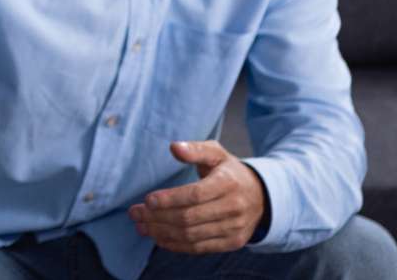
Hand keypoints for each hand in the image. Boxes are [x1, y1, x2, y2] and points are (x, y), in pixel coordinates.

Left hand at [128, 140, 266, 253]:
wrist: (261, 197)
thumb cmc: (229, 171)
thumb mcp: (216, 153)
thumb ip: (195, 150)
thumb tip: (174, 147)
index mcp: (228, 183)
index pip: (195, 195)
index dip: (170, 199)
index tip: (147, 200)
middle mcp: (234, 208)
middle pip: (189, 217)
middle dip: (158, 217)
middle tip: (135, 214)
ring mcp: (234, 228)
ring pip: (192, 235)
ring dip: (162, 232)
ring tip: (141, 227)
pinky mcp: (232, 242)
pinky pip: (200, 248)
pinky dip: (176, 245)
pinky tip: (158, 238)